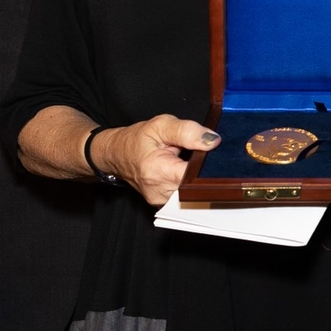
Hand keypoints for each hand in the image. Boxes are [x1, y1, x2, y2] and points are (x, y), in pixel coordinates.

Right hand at [92, 115, 217, 206]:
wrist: (116, 155)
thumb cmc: (136, 140)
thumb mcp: (160, 125)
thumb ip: (187, 131)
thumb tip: (212, 140)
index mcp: (158, 171)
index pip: (194, 177)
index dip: (209, 166)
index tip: (213, 155)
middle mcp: (159, 191)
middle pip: (196, 187)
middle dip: (204, 172)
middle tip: (201, 156)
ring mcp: (161, 201)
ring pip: (192, 194)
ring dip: (196, 179)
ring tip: (190, 163)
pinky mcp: (163, 204)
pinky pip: (184, 196)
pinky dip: (188, 184)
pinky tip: (185, 172)